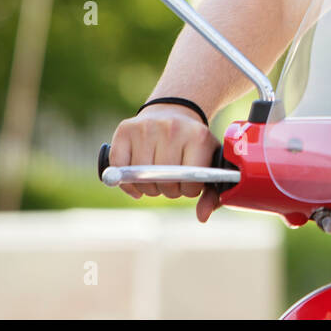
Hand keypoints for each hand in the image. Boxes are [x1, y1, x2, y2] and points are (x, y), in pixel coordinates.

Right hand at [108, 104, 221, 221]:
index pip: (190, 180)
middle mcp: (172, 128)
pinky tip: (135, 176)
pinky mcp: (125, 129)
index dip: (188, 190)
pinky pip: (118, 167)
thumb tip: (202, 217)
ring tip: (155, 179)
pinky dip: (125, 179)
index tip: (188, 184)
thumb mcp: (209, 164)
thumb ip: (211, 194)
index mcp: (198, 136)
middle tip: (171, 182)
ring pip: (140, 176)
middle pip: (164, 180)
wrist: (174, 113)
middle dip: (167, 190)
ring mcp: (147, 127)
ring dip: (146, 187)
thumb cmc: (193, 146)